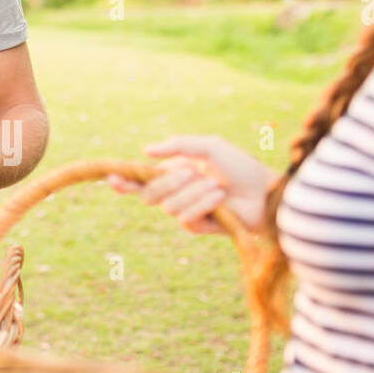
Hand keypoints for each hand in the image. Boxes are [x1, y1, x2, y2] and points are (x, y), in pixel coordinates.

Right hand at [107, 134, 276, 233]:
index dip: (124, 181)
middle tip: (192, 173)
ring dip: (194, 192)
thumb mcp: (208, 147)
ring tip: (218, 186)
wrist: (263, 191)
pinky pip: (185, 217)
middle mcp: (175, 193)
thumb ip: (178, 145)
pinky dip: (203, 203)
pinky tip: (220, 198)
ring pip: (169, 206)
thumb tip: (145, 150)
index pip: (141, 180)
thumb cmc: (239, 166)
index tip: (110, 177)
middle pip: (150, 195)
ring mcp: (184, 211)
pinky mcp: (196, 227)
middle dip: (169, 182)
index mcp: (174, 173)